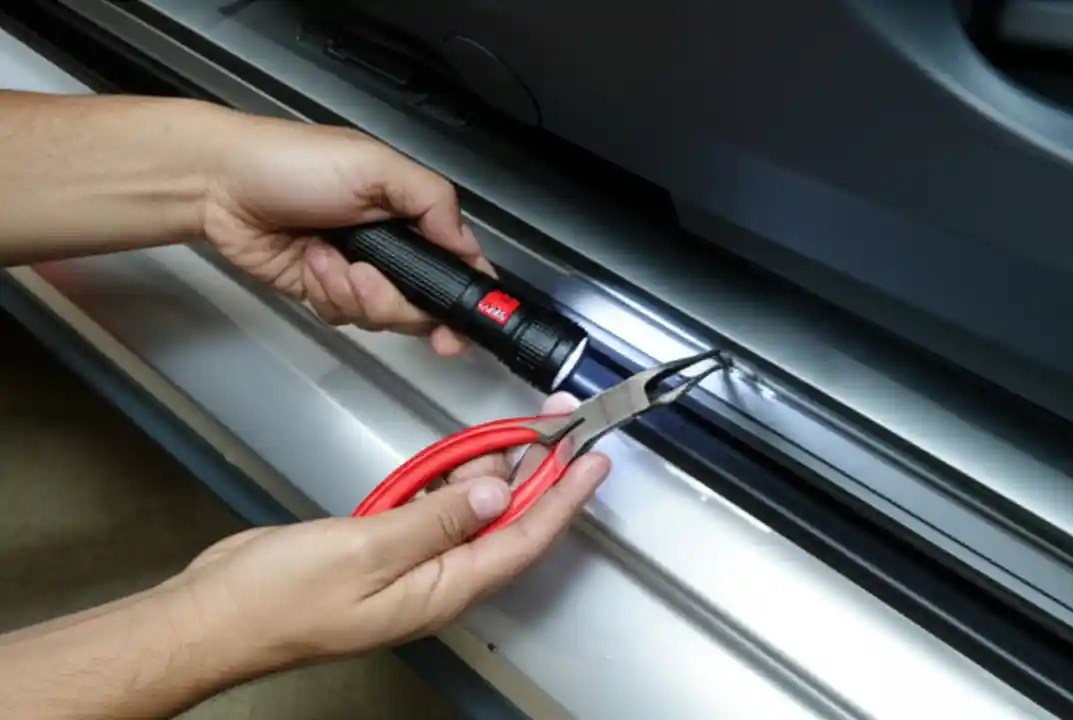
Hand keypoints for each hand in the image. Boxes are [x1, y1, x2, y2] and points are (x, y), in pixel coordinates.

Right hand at [172, 392, 608, 669]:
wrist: (213, 615)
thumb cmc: (277, 601)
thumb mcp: (364, 551)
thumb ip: (434, 521)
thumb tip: (495, 497)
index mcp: (440, 590)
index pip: (523, 540)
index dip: (565, 500)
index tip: (593, 463)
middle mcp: (433, 581)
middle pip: (506, 523)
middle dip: (541, 475)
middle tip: (565, 428)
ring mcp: (408, 565)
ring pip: (470, 511)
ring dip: (493, 471)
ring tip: (520, 432)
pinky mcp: (380, 547)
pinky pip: (432, 510)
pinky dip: (448, 480)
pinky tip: (459, 457)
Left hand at [201, 112, 487, 355]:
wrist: (221, 184)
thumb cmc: (297, 163)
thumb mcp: (375, 166)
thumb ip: (431, 200)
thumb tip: (468, 247)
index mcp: (413, 215)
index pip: (459, 264)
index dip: (467, 302)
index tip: (459, 331)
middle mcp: (394, 249)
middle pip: (423, 305)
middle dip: (394, 301)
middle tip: (363, 276)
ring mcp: (360, 274)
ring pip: (382, 317)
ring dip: (351, 294)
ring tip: (322, 258)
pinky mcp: (326, 292)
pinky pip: (344, 318)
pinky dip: (326, 295)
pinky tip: (308, 264)